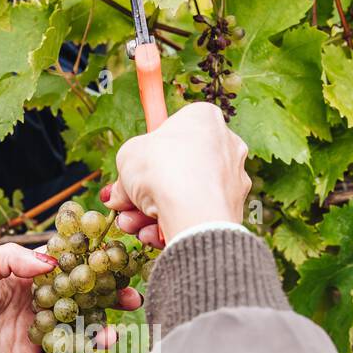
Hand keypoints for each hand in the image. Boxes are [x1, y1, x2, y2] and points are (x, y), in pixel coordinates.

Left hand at [0, 243, 142, 352]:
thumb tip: (50, 261)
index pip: (62, 270)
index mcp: (19, 280)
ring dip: (97, 334)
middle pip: (77, 300)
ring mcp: (31, 336)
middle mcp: (30, 306)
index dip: (90, 267)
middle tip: (133, 300)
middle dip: (107, 300)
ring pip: (74, 333)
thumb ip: (9, 259)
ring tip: (112, 335)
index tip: (117, 265)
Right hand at [101, 102, 249, 246]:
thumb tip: (120, 193)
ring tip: (133, 224)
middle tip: (125, 204)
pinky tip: (154, 234)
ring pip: (186, 196)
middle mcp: (225, 145)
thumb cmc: (162, 169)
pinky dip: (174, 224)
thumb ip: (125, 170)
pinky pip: (197, 215)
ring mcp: (232, 180)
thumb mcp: (128, 156)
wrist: (193, 211)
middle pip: (177, 169)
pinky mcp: (232, 211)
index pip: (173, 131)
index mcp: (204, 118)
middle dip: (145, 191)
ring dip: (153, 212)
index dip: (147, 152)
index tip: (131, 170)